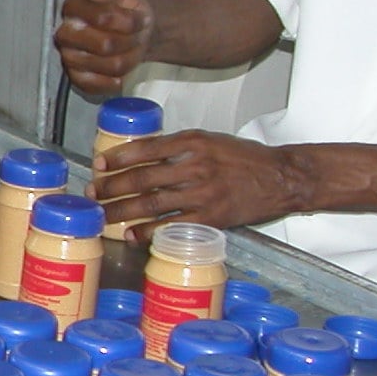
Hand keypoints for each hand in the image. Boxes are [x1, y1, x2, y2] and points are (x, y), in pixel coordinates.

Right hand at [56, 0, 155, 97]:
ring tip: (133, 50)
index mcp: (73, 7)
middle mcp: (65, 33)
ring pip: (106, 66)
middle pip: (104, 45)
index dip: (127, 21)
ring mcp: (68, 57)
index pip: (102, 18)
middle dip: (129, 41)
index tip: (140, 18)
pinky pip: (94, 86)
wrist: (133, 31)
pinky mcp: (74, 77)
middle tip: (138, 36)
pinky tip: (122, 73)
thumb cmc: (125, 10)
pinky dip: (113, 81)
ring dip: (128, 59)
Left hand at [94, 129, 312, 232]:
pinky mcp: (213, 218)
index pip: (146, 148)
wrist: (282, 177)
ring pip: (152, 203)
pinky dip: (149, 232)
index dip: (117, 158)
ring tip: (103, 215)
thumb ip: (178, 147)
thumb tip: (139, 157)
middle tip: (94, 193)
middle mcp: (196, 166)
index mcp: (193, 142)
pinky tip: (133, 235)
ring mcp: (204, 194)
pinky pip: (173, 226)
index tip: (99, 165)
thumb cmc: (244, 158)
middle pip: (143, 178)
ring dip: (123, 211)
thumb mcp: (210, 140)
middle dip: (112, 187)